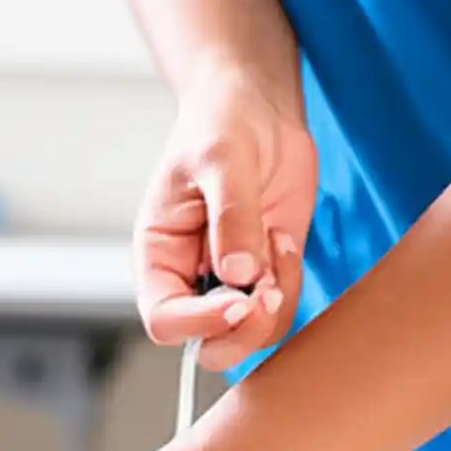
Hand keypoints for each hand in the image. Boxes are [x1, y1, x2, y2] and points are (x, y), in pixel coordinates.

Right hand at [135, 67, 316, 369]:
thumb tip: (239, 274)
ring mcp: (231, 278)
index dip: (201, 322)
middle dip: (245, 326)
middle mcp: (189, 275)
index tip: (240, 296)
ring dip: (276, 299)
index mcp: (158, 253)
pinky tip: (283, 238)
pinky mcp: (267, 271)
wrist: (257, 107)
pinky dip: (292, 282)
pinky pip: (282, 307)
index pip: (164, 319)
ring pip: (251, 333)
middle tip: (269, 287)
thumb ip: (231, 216)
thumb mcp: (222, 159)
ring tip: (275, 241)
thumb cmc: (221, 123)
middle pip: (209, 343)